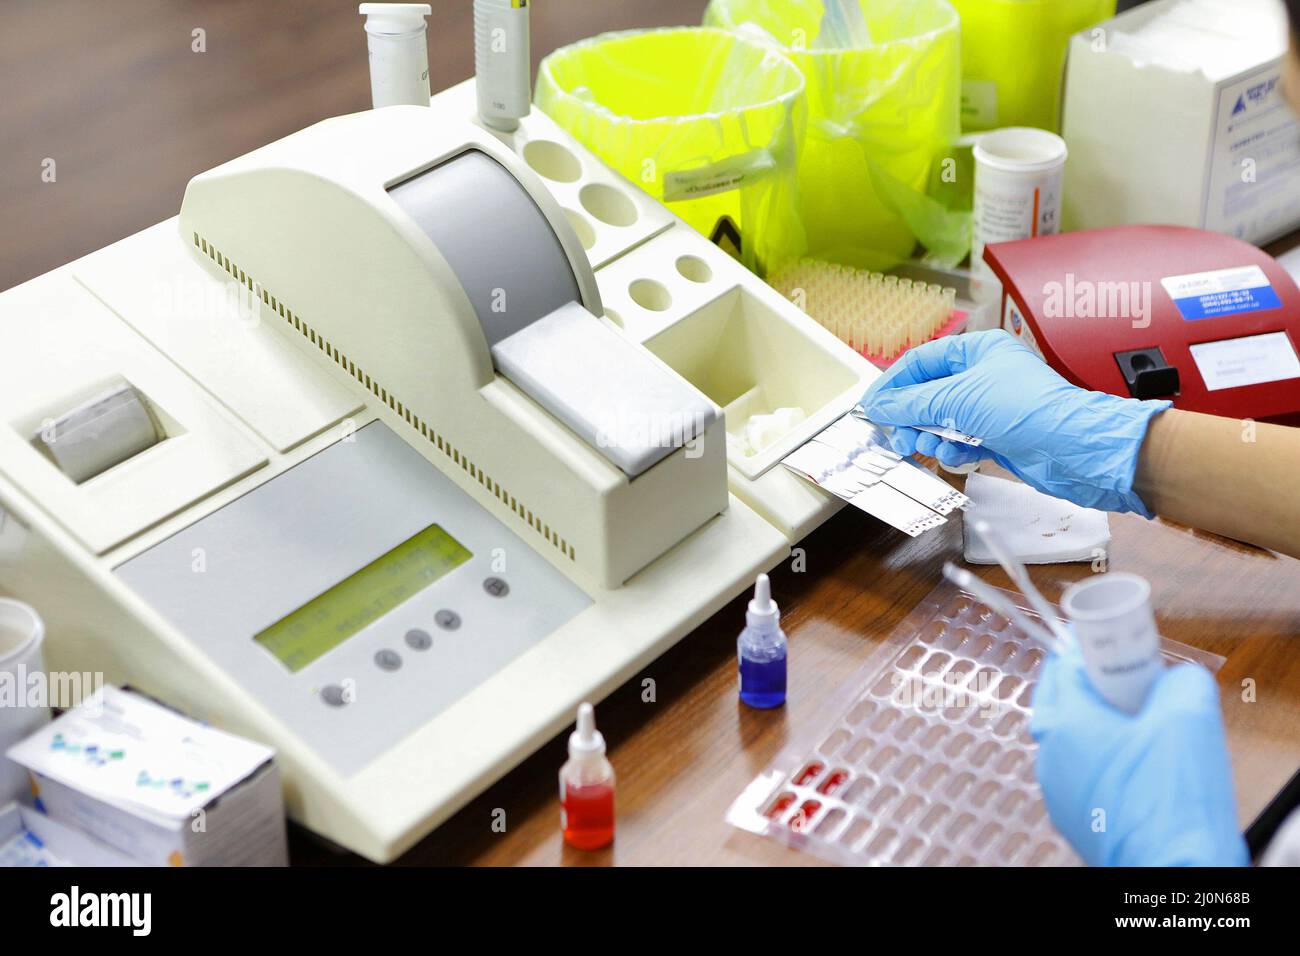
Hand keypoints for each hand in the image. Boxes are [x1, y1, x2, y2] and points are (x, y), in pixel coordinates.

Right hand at [858, 330, 1170, 515]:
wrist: (1074, 450)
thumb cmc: (1030, 410)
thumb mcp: (960, 399)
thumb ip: (914, 403)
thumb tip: (880, 406)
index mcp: (978, 350)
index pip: (921, 361)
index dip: (893, 384)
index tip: (872, 407)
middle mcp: (983, 375)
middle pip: (929, 393)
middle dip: (911, 416)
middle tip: (898, 436)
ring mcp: (991, 407)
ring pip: (942, 420)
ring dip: (930, 435)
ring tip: (927, 446)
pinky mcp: (998, 436)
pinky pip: (960, 440)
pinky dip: (951, 449)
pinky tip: (954, 455)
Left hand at [1031, 645, 1247, 866]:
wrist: (1175, 872)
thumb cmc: (1172, 799)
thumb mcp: (1190, 718)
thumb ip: (1180, 680)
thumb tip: (1175, 677)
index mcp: (1066, 723)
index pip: (1064, 666)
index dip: (1093, 652)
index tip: (1119, 649)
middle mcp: (1050, 756)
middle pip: (1057, 702)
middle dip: (1085, 686)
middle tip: (1122, 682)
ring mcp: (1057, 791)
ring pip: (1067, 742)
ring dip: (1093, 728)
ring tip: (1134, 727)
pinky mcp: (1073, 819)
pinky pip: (1080, 776)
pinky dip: (1100, 763)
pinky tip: (1134, 768)